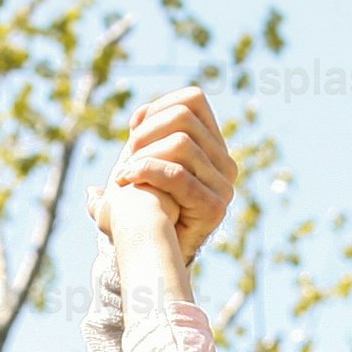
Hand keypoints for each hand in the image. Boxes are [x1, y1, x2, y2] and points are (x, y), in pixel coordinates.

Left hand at [114, 89, 241, 258]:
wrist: (149, 252)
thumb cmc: (141, 206)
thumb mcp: (140, 164)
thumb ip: (142, 137)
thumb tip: (138, 117)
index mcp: (213, 146)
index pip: (193, 99)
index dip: (159, 107)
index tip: (134, 129)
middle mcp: (224, 163)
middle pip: (184, 117)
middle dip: (147, 131)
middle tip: (127, 155)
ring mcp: (223, 186)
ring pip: (181, 143)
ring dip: (144, 154)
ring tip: (126, 173)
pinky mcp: (213, 208)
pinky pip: (177, 175)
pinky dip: (146, 172)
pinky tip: (127, 180)